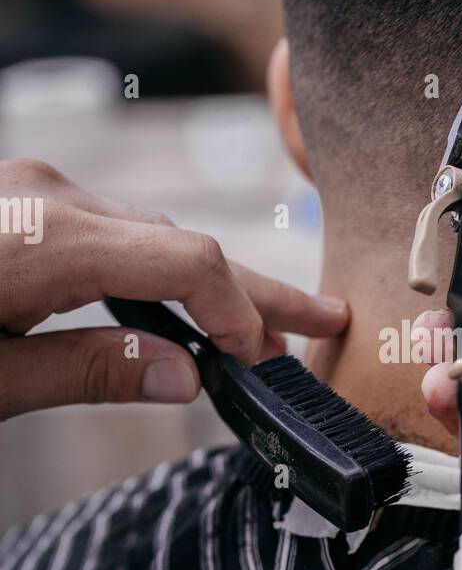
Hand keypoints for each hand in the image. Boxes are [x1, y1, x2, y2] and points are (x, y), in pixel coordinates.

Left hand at [0, 157, 348, 418]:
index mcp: (48, 238)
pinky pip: (112, 229)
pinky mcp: (24, 200)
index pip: (188, 262)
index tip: (262, 362)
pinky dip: (157, 268)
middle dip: (255, 290)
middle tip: (323, 321)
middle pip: (182, 243)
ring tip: (259, 330)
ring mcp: (36, 191)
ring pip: (152, 234)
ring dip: (209, 283)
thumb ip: (88, 371)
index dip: (240, 312)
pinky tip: (181, 304)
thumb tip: (186, 378)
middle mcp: (52, 198)